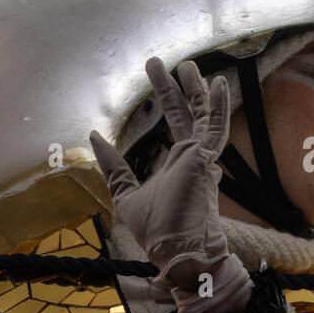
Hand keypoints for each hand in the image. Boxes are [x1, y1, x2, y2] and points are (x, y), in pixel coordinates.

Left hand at [89, 57, 232, 289]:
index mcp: (177, 163)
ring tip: (185, 64)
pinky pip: (214, 127)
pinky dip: (217, 106)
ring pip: (200, 114)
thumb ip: (114, 166)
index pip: (175, 125)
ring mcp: (201, 157)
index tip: (160, 82)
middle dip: (172, 87)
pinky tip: (218, 83)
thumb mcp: (125, 194)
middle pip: (184, 112)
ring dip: (193, 89)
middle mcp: (192, 156)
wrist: (176, 250)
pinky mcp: (204, 159)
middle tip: (160, 62)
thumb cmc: (156, 230)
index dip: (168, 102)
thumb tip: (95, 136)